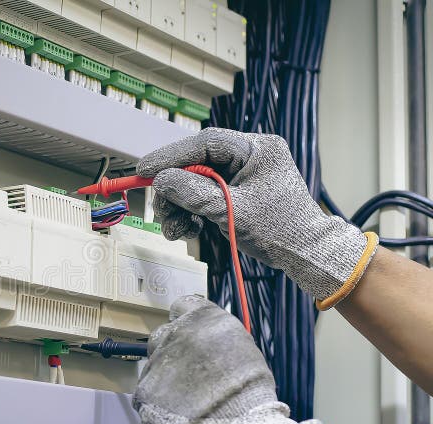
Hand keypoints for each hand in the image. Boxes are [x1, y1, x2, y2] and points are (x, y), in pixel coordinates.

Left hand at [133, 295, 323, 423]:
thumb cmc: (250, 393)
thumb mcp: (242, 348)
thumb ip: (217, 338)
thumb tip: (208, 342)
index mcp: (200, 319)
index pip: (182, 306)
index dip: (186, 322)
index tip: (191, 337)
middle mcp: (174, 334)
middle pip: (162, 336)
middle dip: (172, 351)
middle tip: (189, 373)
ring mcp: (156, 362)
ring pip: (153, 366)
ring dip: (165, 378)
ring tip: (186, 401)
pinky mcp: (144, 391)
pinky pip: (146, 394)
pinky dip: (158, 403)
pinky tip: (178, 414)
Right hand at [137, 128, 377, 305]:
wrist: (305, 253)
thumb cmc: (280, 231)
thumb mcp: (232, 211)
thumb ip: (194, 193)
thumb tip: (161, 180)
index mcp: (257, 149)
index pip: (206, 143)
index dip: (172, 155)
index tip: (145, 169)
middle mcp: (249, 154)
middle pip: (197, 163)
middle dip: (175, 189)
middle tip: (161, 212)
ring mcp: (242, 173)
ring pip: (196, 181)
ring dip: (179, 205)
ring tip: (176, 230)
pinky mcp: (235, 190)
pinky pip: (204, 194)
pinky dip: (190, 211)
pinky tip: (187, 229)